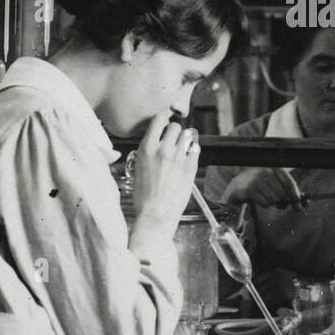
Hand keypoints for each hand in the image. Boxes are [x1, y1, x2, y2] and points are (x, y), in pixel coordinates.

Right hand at [131, 113, 199, 229]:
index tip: (163, 124)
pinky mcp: (191, 166)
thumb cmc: (144, 196)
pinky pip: (196, 148)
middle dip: (174, 132)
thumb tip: (157, 142)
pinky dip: (193, 149)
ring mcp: (178, 157)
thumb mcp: (138, 168)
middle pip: (175, 126)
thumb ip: (149, 151)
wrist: (155, 215)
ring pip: (187, 134)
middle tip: (172, 141)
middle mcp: (163, 149)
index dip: (162, 120)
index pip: (158, 119)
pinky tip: (188, 156)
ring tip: (181, 148)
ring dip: (185, 139)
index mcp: (146, 148)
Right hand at [221, 167, 304, 208]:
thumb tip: (299, 206)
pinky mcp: (249, 189)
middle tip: (279, 202)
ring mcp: (256, 180)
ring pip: (273, 199)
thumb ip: (288, 191)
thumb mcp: (276, 182)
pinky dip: (264, 204)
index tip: (298, 206)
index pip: (290, 184)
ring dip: (272, 202)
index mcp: (275, 168)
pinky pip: (264, 203)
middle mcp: (266, 171)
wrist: (240, 184)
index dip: (295, 196)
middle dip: (282, 201)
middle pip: (282, 194)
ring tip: (266, 197)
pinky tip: (259, 198)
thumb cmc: (262, 184)